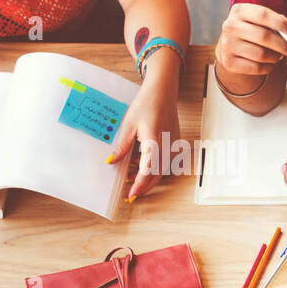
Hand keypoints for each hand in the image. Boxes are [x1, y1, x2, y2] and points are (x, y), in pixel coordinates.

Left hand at [107, 81, 178, 199]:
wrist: (163, 92)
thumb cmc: (146, 104)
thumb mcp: (128, 126)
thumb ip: (121, 146)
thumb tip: (111, 161)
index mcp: (154, 143)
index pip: (148, 172)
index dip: (139, 185)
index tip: (130, 195)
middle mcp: (167, 147)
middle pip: (157, 175)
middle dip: (144, 186)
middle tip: (131, 192)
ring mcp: (172, 146)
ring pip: (162, 169)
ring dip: (148, 176)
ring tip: (130, 175)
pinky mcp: (174, 143)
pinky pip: (164, 160)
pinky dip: (153, 165)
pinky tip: (140, 162)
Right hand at [215, 2, 286, 78]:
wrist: (230, 46)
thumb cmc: (251, 31)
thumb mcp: (259, 20)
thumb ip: (276, 22)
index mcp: (239, 11)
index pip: (263, 15)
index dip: (281, 23)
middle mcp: (230, 26)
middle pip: (263, 36)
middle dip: (283, 46)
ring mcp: (228, 44)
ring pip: (261, 54)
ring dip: (275, 57)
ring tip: (279, 56)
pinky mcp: (229, 61)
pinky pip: (256, 68)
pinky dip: (268, 67)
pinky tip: (269, 64)